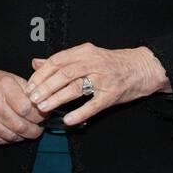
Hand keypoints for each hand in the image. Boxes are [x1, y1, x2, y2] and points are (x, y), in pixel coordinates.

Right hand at [0, 67, 42, 143]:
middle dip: (33, 131)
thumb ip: (28, 90)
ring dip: (22, 137)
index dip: (38, 116)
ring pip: (10, 136)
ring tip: (27, 132)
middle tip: (38, 130)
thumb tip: (42, 105)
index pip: (26, 109)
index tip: (42, 117)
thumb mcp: (11, 77)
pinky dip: (9, 139)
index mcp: (4, 87)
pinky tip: (13, 134)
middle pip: (19, 125)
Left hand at [26, 43, 166, 125]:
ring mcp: (104, 79)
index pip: (57, 61)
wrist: (142, 67)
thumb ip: (61, 60)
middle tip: (33, 99)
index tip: (30, 86)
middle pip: (64, 73)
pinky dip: (80, 112)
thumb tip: (35, 63)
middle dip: (45, 87)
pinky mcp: (112, 94)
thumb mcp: (87, 56)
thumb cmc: (112, 63)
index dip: (41, 74)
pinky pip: (94, 105)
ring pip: (76, 87)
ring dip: (57, 98)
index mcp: (85, 52)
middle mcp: (94, 63)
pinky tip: (68, 120)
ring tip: (43, 108)